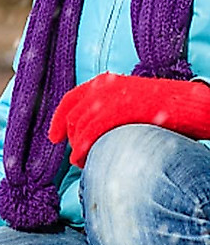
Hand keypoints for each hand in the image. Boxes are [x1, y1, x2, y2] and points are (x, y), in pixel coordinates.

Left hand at [48, 72, 209, 166]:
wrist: (191, 104)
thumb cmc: (165, 107)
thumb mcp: (131, 101)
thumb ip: (110, 109)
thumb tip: (92, 131)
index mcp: (106, 82)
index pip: (71, 100)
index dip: (58, 120)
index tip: (54, 137)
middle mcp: (105, 85)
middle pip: (73, 115)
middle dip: (69, 138)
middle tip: (74, 157)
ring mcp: (112, 96)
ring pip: (80, 125)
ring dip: (77, 147)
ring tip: (81, 163)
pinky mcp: (120, 109)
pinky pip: (91, 130)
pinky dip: (82, 147)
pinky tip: (83, 160)